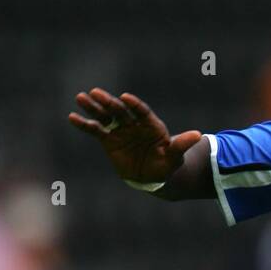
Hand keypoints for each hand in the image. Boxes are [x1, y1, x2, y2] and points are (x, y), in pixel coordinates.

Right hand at [68, 88, 200, 183]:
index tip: (125, 98)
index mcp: (150, 124)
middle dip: (108, 102)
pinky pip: (95, 130)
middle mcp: (133, 123)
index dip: (133, 105)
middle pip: (119, 110)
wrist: (153, 176)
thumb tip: (198, 135)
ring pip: (105, 116)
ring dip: (93, 107)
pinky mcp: (109, 140)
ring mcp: (120, 130)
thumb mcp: (175, 156)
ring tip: (80, 98)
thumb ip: (182, 144)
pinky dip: (84, 124)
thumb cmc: (167, 164)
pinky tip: (72, 117)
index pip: (140, 111)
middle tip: (95, 93)